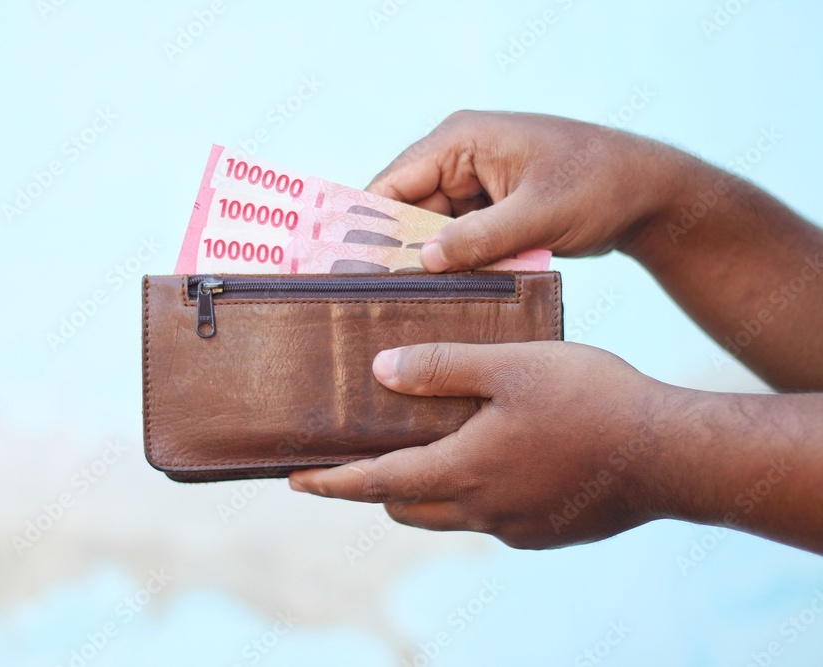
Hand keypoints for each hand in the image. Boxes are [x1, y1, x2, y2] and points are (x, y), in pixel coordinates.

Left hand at [288, 342, 673, 548]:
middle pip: (405, 506)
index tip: (295, 479)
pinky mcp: (546, 531)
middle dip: (375, 485)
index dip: (331, 481)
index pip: (374, 482)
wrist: (671, 455)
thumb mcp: (510, 367)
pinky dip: (471, 494)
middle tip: (363, 454)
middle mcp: (480, 510)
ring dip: (425, 490)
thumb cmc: (591, 400)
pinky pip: (489, 518)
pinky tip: (493, 458)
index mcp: (462, 471)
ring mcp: (515, 527)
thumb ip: (441, 369)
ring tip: (427, 449)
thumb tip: (381, 371)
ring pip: (447, 514)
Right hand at [366, 111, 692, 270]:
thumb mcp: (537, 214)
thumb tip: (422, 262)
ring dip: (428, 262)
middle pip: (406, 209)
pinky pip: (457, 239)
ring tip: (406, 302)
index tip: (344, 265)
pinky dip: (454, 263)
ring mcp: (474, 184)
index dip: (366, 223)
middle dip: (396, 250)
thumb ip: (478, 239)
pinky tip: (444, 294)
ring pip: (430, 230)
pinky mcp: (489, 208)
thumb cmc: (599, 185)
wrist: (649, 193)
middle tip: (374, 297)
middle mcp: (460, 157)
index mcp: (463, 140)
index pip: (394, 182)